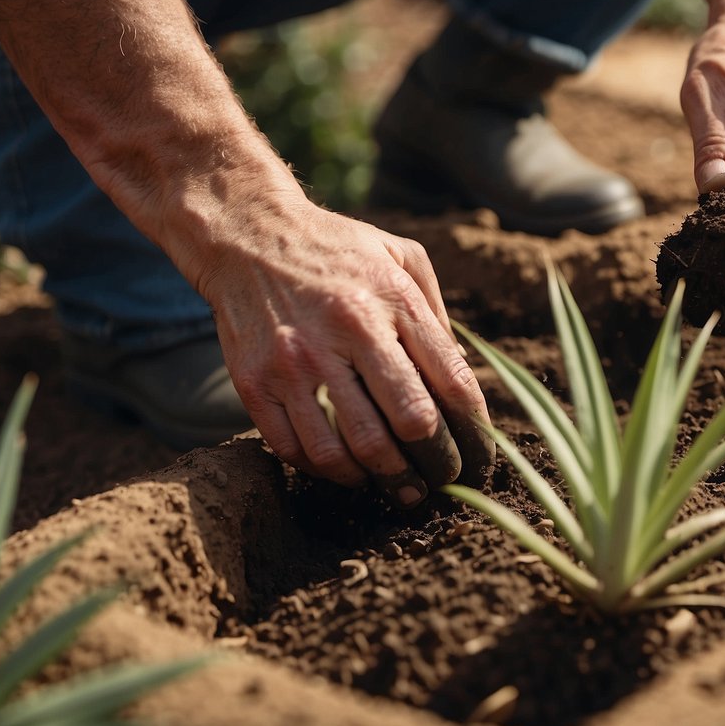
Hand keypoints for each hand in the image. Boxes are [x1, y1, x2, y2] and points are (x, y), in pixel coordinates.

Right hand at [199, 199, 492, 505]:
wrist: (247, 236)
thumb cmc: (336, 250)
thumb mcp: (400, 256)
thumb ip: (436, 314)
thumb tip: (461, 379)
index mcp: (391, 299)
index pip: (452, 382)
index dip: (474, 431)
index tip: (477, 455)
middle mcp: (346, 331)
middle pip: (409, 422)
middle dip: (435, 465)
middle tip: (443, 484)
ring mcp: (296, 362)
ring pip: (350, 449)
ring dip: (383, 480)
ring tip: (400, 489)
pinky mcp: (255, 384)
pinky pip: (297, 449)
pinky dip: (327, 472)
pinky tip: (348, 472)